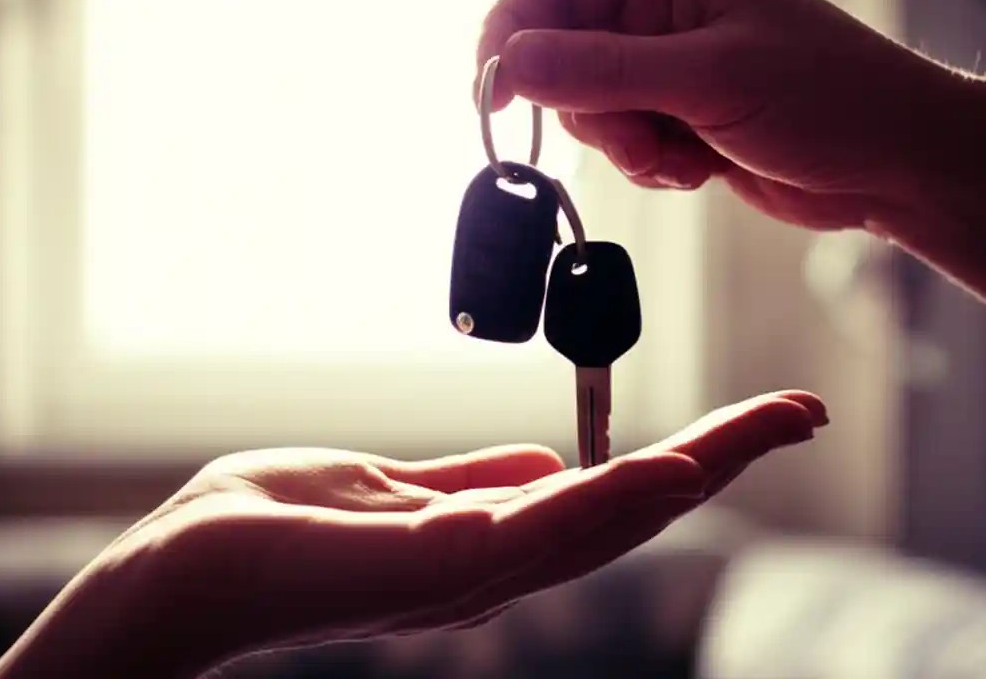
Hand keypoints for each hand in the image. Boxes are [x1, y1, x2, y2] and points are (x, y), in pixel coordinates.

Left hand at [0, 390, 826, 678]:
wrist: (187, 571)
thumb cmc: (279, 527)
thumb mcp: (396, 488)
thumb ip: (472, 481)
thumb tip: (547, 464)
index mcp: (495, 539)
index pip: (615, 493)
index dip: (697, 457)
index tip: (763, 415)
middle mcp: (499, 565)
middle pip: (631, 509)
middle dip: (720, 460)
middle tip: (798, 412)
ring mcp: (467, 572)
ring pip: (600, 521)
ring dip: (684, 477)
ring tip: (755, 433)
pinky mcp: (424, 564)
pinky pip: (529, 530)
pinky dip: (603, 502)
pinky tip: (656, 470)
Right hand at [477, 0, 947, 229]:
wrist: (894, 165)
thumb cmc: (829, 97)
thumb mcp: (709, 78)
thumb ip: (602, 70)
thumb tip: (511, 63)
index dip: (513, 31)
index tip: (495, 89)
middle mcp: (659, 11)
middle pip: (560, 53)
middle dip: (588, 109)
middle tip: (635, 137)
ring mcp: (667, 68)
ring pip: (588, 110)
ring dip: (625, 146)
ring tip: (683, 154)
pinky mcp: (678, 119)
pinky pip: (623, 146)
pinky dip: (650, 168)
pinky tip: (701, 169)